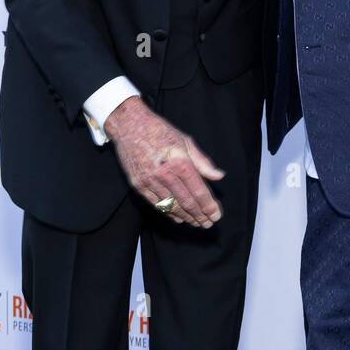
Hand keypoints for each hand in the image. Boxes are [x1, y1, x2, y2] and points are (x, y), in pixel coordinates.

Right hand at [104, 96, 223, 227]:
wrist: (129, 125)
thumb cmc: (160, 131)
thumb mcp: (186, 141)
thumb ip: (203, 162)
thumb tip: (219, 176)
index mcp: (180, 161)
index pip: (198, 190)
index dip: (209, 205)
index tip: (216, 214)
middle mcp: (164, 173)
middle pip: (186, 201)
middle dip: (199, 215)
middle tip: (208, 223)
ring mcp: (149, 180)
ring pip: (171, 206)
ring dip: (186, 217)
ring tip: (196, 223)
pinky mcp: (138, 184)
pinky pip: (156, 204)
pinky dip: (168, 213)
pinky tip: (178, 218)